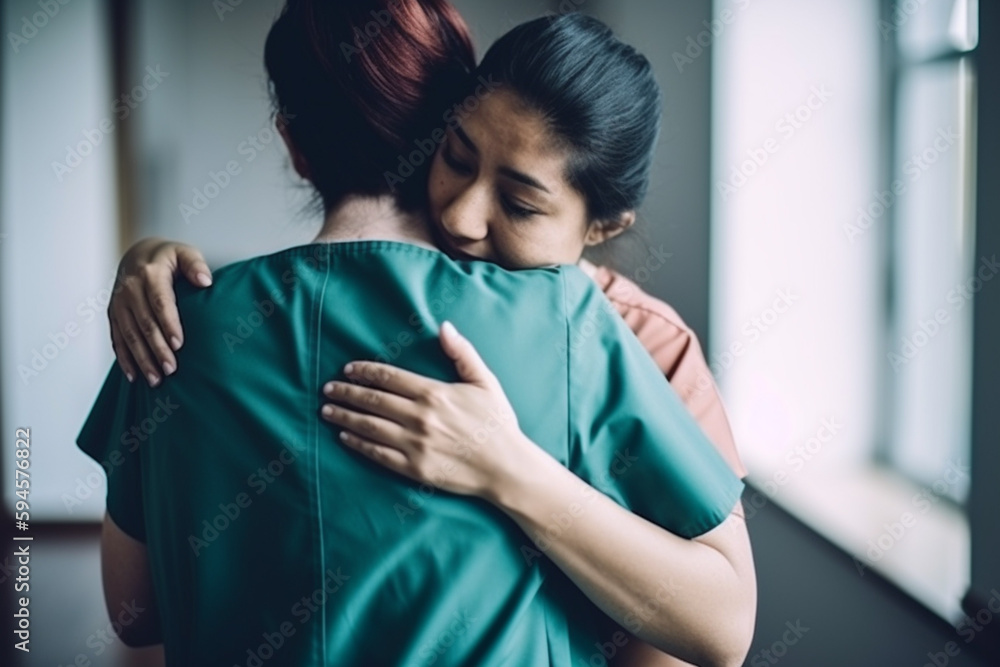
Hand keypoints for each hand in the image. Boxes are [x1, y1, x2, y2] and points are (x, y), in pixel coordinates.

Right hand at [109, 238, 211, 385]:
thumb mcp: (185, 252)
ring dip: (142, 359)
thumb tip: (205, 281)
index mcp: (149, 274)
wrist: (137, 254)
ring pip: (129, 335)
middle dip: (157, 348)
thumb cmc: (168, 257)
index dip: (168, 324)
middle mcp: (129, 289)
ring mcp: (118, 303)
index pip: (159, 302)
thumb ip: (195, 264)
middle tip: (171, 370)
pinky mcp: (113, 314)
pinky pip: (117, 339)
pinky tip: (135, 377)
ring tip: (156, 380)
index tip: (179, 344)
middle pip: (144, 324)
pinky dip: (125, 359)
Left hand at [320, 322, 533, 500]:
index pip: (389, 377)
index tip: (348, 369)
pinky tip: (345, 437)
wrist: (506, 467)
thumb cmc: (497, 423)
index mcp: (434, 393)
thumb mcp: (485, 382)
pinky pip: (378, 454)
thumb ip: (462, 353)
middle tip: (329, 388)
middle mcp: (419, 417)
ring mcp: (414, 444)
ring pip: (369, 426)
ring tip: (328, 410)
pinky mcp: (414, 468)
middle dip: (347, 392)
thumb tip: (444, 327)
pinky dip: (358, 444)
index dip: (365, 371)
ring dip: (345, 416)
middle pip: (373, 400)